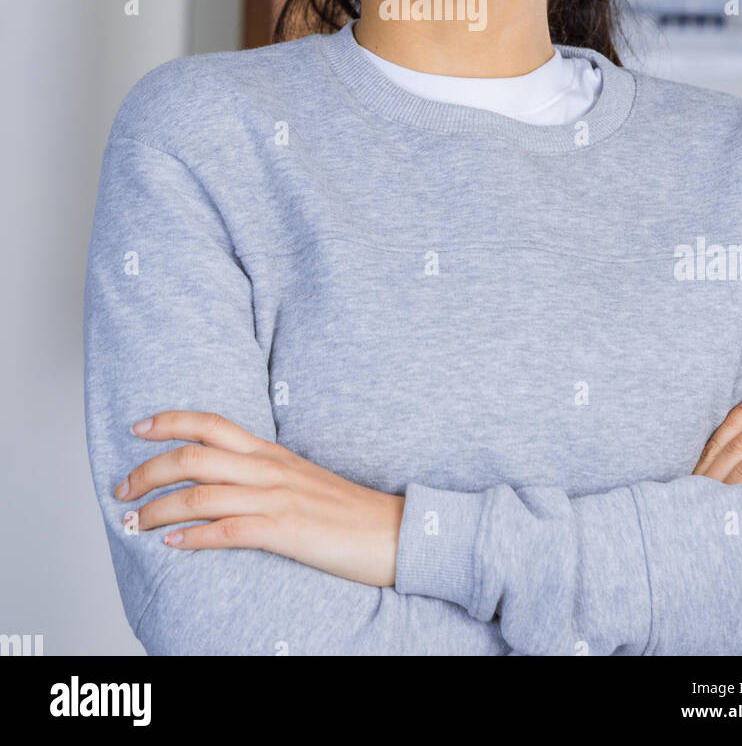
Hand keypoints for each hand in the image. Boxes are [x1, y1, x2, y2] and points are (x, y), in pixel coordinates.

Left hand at [114, 410, 404, 587]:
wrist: (393, 532)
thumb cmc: (345, 511)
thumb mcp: (300, 479)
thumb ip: (262, 474)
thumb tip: (223, 480)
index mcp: (271, 453)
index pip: (212, 424)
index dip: (171, 421)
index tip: (137, 428)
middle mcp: (269, 468)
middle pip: (194, 457)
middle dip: (148, 471)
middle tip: (121, 490)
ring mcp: (278, 498)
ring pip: (202, 495)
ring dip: (158, 510)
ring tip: (133, 523)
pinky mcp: (287, 530)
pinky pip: (229, 531)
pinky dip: (193, 538)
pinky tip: (173, 546)